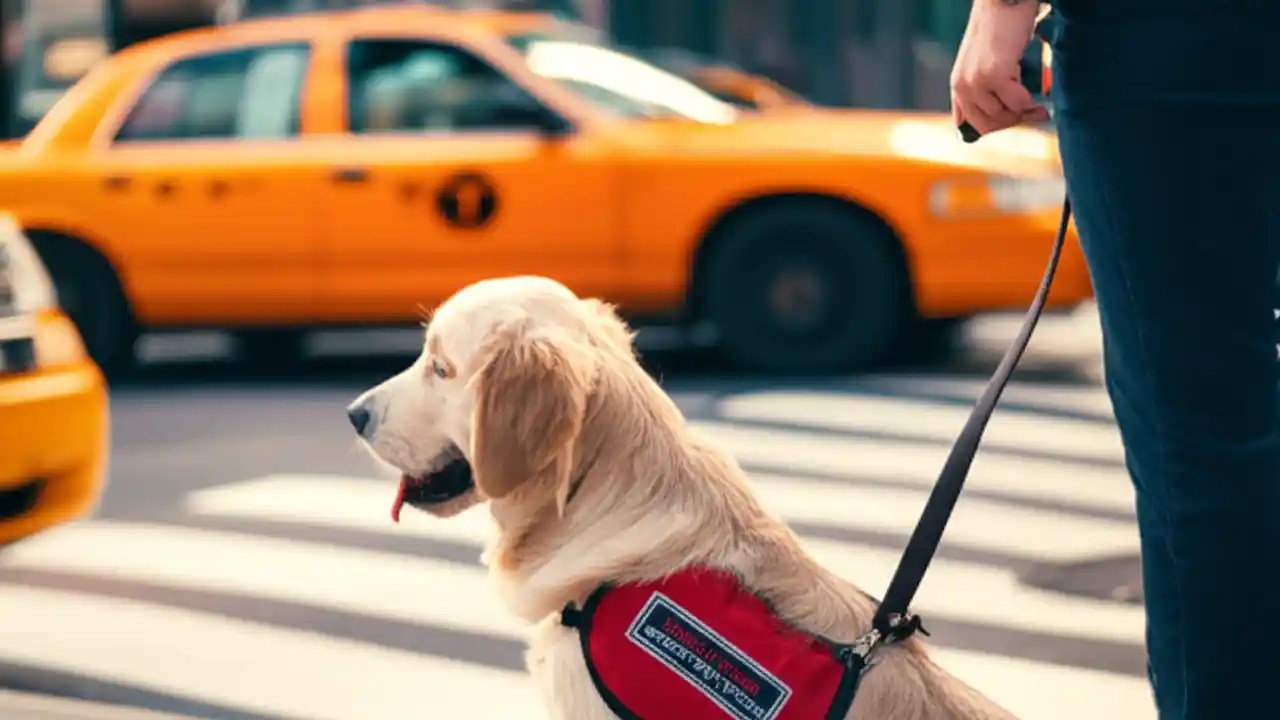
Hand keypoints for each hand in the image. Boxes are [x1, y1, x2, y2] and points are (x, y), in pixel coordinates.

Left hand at [950, 0, 1050, 135]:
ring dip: (1023, 109)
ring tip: (1033, 97)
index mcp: (958, 86)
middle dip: (1013, 120)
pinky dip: (1030, 101)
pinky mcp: (994, 76)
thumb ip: (987, 91)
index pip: (969, 125)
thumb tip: (1014, 117)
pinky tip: (1034, 90)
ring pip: (1005, 115)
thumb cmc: (999, 30)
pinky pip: (1018, 104)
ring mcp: (977, 82)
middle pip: (989, 125)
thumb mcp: (984, 65)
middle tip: (1032, 110)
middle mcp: (963, 86)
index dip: (995, 127)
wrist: (1002, 3)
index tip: (1015, 120)